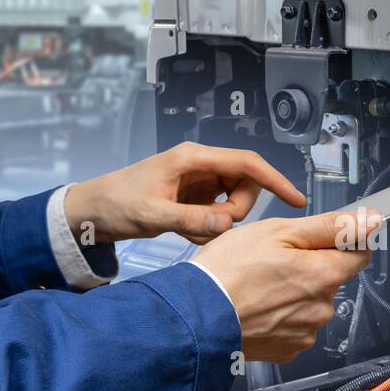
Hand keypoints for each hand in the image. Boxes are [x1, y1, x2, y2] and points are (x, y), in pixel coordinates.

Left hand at [64, 143, 306, 244]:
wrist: (93, 211)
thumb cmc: (116, 203)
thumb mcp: (153, 215)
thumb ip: (191, 220)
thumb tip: (227, 223)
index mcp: (193, 158)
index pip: (247, 163)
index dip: (276, 180)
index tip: (295, 199)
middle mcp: (200, 166)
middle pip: (245, 186)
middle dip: (235, 212)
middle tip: (208, 227)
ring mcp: (199, 182)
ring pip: (234, 203)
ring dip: (220, 222)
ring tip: (189, 230)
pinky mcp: (195, 197)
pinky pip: (219, 214)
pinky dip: (209, 228)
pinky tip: (185, 232)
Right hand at [194, 209, 381, 363]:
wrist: (196, 318)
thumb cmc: (228, 272)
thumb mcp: (278, 232)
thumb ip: (329, 227)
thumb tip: (369, 221)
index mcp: (324, 275)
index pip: (359, 253)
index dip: (342, 240)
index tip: (321, 238)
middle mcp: (322, 308)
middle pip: (330, 279)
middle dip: (310, 267)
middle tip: (273, 260)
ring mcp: (305, 332)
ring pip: (311, 303)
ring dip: (293, 293)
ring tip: (259, 285)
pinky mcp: (288, 349)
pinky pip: (294, 326)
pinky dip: (280, 316)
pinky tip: (257, 307)